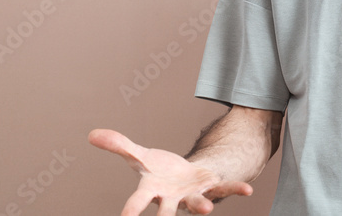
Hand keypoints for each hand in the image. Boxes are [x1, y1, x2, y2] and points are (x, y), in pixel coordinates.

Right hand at [88, 128, 252, 215]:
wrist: (184, 178)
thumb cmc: (160, 171)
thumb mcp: (140, 156)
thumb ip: (119, 146)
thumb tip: (91, 134)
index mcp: (151, 191)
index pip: (136, 203)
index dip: (130, 212)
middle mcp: (171, 199)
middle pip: (165, 211)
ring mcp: (192, 195)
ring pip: (196, 204)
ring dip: (201, 208)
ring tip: (206, 210)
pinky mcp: (211, 188)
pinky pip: (225, 190)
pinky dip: (235, 190)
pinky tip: (249, 190)